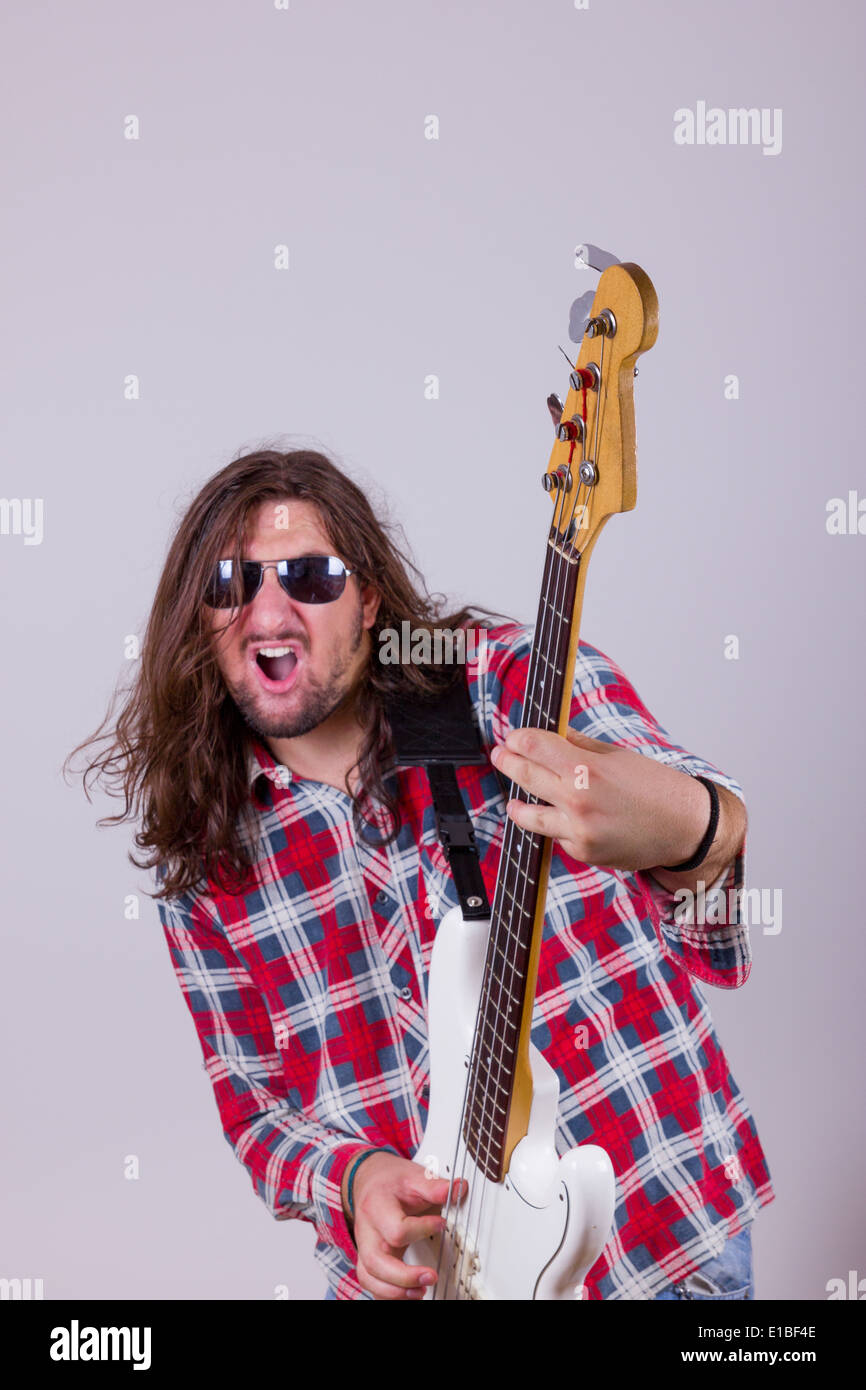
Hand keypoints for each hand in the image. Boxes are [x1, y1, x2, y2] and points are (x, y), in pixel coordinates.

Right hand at [342, 1151, 466, 1299]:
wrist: (370, 1181)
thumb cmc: (391, 1182)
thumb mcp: (413, 1176)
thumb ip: (434, 1186)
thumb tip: (458, 1189)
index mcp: (377, 1207)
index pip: (396, 1229)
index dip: (422, 1230)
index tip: (442, 1224)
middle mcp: (367, 1230)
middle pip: (376, 1262)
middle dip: (403, 1276)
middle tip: (431, 1276)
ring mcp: (365, 1247)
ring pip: (369, 1278)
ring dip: (395, 1291)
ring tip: (421, 1291)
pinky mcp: (369, 1259)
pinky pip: (371, 1284)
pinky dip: (388, 1295)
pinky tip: (410, 1295)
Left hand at [489, 726, 719, 873]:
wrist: (684, 826)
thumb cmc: (654, 786)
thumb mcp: (616, 756)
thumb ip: (578, 746)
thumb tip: (549, 734)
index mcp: (586, 768)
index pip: (534, 746)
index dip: (518, 739)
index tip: (513, 737)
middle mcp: (577, 800)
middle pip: (525, 776)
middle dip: (508, 762)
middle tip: (500, 756)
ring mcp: (578, 830)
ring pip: (529, 815)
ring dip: (517, 804)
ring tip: (512, 800)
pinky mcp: (582, 852)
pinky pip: (557, 835)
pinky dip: (557, 826)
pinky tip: (566, 820)